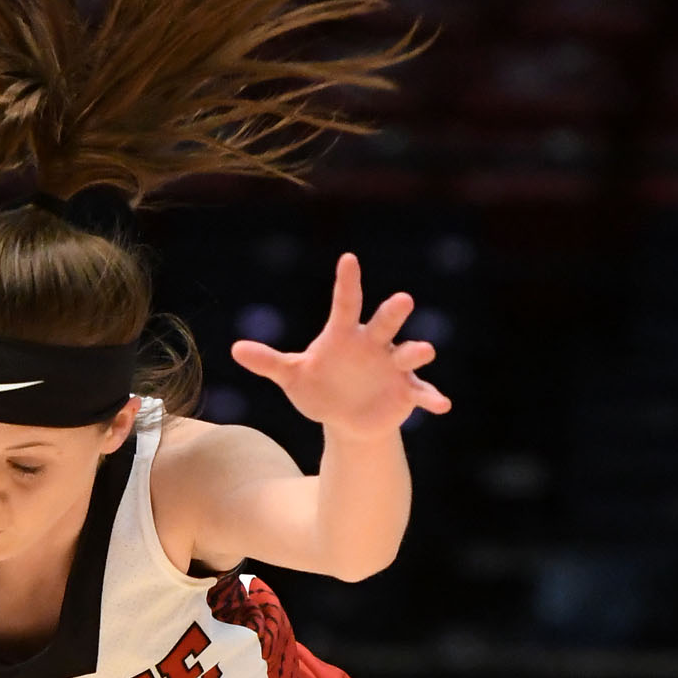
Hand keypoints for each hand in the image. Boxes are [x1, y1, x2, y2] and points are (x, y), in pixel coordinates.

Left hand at [231, 252, 450, 437]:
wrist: (347, 417)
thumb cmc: (320, 387)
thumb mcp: (293, 377)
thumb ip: (269, 362)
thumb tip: (235, 349)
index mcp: (346, 335)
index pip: (346, 304)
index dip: (347, 283)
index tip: (348, 259)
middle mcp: (374, 344)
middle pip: (385, 323)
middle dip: (393, 313)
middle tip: (403, 300)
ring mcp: (394, 367)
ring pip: (408, 354)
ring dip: (416, 352)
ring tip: (424, 350)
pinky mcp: (407, 392)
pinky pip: (421, 392)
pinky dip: (431, 397)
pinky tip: (441, 405)